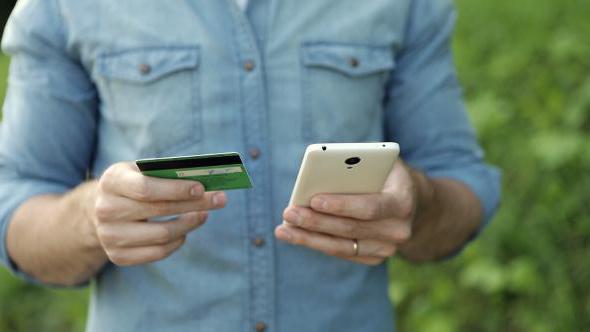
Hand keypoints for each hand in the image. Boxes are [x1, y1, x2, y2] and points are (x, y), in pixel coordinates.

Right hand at [91, 162, 226, 265]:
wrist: (102, 209)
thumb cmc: (133, 184)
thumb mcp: (143, 170)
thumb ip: (168, 172)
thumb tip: (205, 180)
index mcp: (111, 181)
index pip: (147, 188)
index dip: (176, 189)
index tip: (201, 188)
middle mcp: (105, 210)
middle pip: (158, 210)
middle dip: (194, 204)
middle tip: (220, 200)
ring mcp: (109, 236)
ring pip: (161, 235)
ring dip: (189, 224)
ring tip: (203, 215)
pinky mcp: (117, 256)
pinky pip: (157, 253)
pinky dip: (177, 241)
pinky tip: (184, 231)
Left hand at [275, 161, 421, 264]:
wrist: (409, 199)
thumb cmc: (384, 173)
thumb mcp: (378, 161)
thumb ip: (356, 163)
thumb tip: (320, 166)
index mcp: (402, 202)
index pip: (370, 207)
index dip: (341, 205)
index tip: (314, 199)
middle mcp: (398, 230)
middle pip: (350, 229)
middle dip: (316, 222)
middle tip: (289, 213)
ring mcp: (387, 248)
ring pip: (342, 247)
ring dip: (309, 238)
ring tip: (283, 228)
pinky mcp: (374, 257)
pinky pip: (341, 253)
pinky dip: (316, 244)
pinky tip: (294, 235)